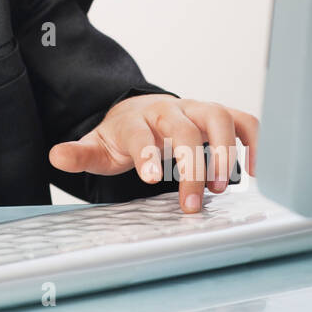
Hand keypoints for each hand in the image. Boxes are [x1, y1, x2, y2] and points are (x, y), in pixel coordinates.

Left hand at [48, 94, 258, 213]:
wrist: (141, 112)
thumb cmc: (122, 135)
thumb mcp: (97, 146)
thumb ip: (79, 153)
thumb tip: (56, 157)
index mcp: (135, 118)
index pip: (140, 132)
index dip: (146, 153)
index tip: (151, 179)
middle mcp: (168, 109)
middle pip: (182, 127)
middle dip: (190, 165)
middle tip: (192, 202)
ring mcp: (196, 110)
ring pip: (218, 117)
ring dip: (223, 151)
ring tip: (220, 187)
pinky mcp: (219, 116)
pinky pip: (245, 121)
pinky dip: (255, 141)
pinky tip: (256, 171)